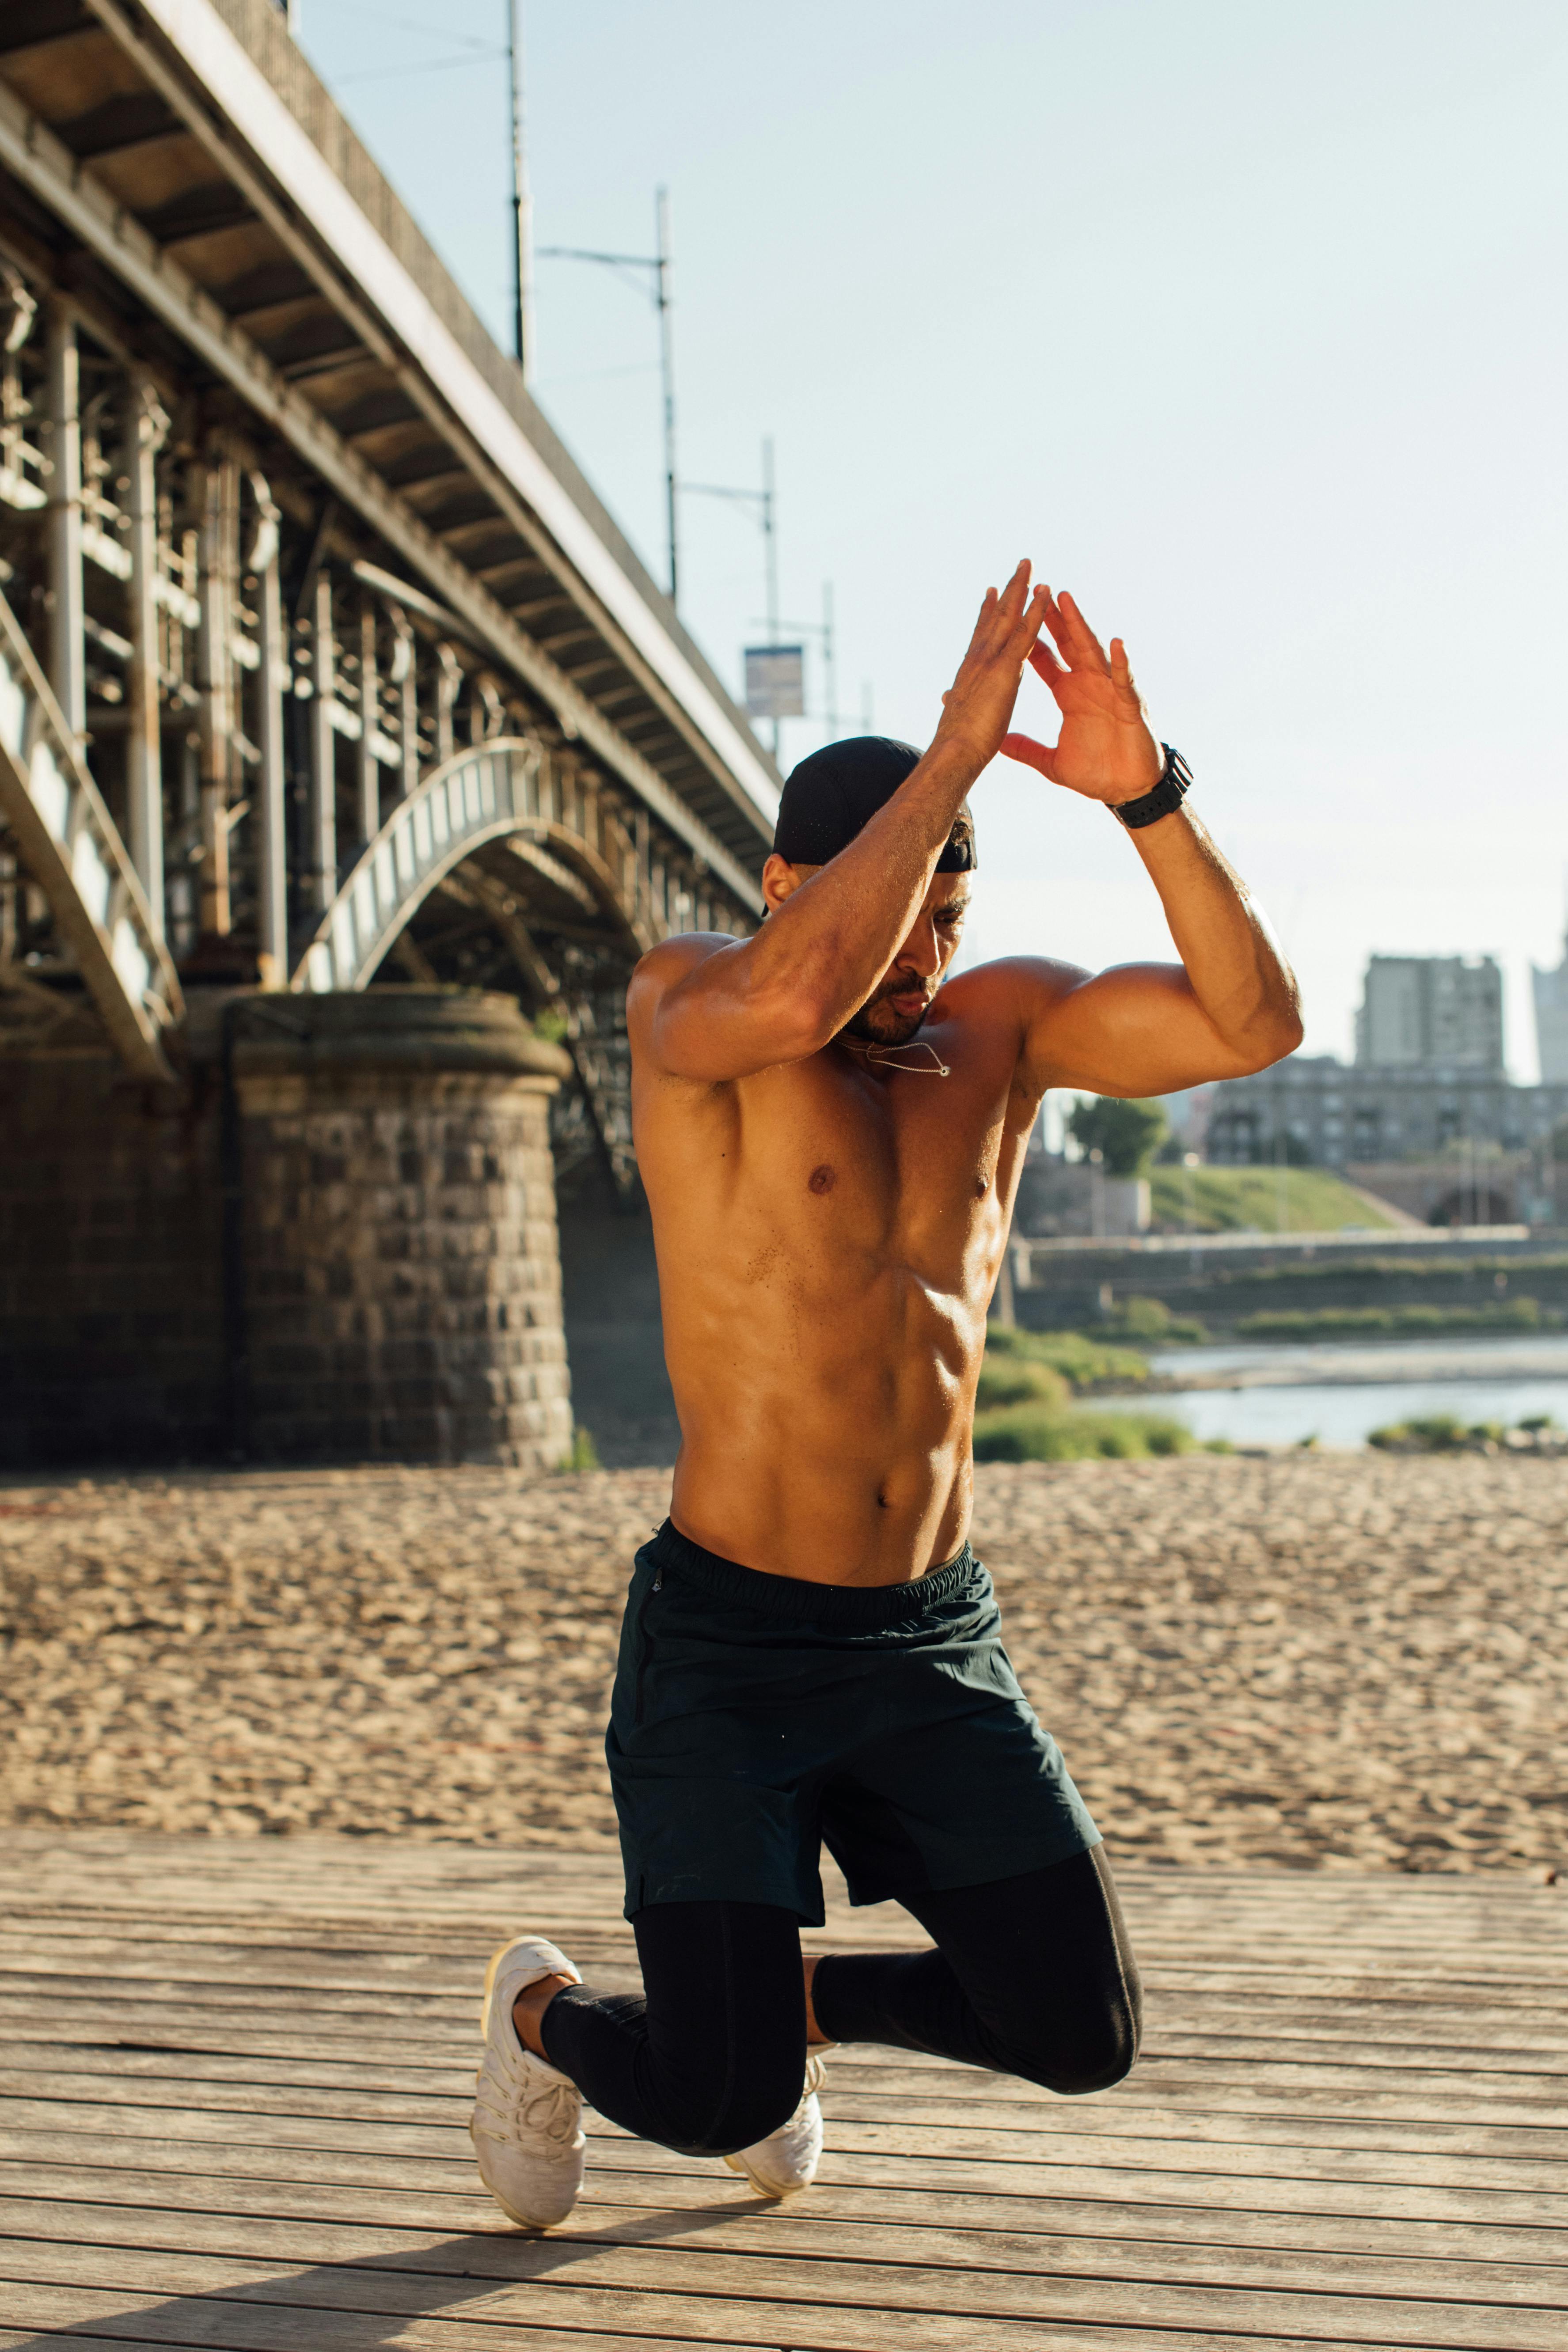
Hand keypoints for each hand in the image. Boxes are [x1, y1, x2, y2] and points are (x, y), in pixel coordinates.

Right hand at [933, 561, 1052, 768]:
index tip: (992, 595)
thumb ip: (957, 703)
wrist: (954, 754)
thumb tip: (948, 698)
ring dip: (1020, 589)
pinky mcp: (1005, 668)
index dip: (987, 615)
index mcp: (970, 673)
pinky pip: (1025, 633)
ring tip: (1030, 565)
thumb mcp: (958, 718)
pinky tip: (1044, 592)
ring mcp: (990, 660)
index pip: (981, 637)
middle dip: (1006, 593)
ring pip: (1009, 617)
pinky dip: (1036, 611)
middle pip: (995, 619)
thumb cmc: (955, 746)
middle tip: (1017, 569)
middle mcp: (978, 659)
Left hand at [999, 588, 1162, 805]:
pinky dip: (1119, 663)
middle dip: (1054, 618)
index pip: (1045, 660)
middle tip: (1039, 589)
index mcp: (1069, 694)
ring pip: (1092, 652)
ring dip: (1080, 626)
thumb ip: (1026, 749)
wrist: (1127, 791)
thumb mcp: (1052, 763)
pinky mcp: (1130, 705)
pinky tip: (1115, 643)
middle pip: (1067, 645)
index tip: (1013, 615)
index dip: (1030, 639)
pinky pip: (1124, 680)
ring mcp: (1110, 691)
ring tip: (1066, 600)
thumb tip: (1000, 743)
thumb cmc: (1097, 773)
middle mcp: (1088, 685)